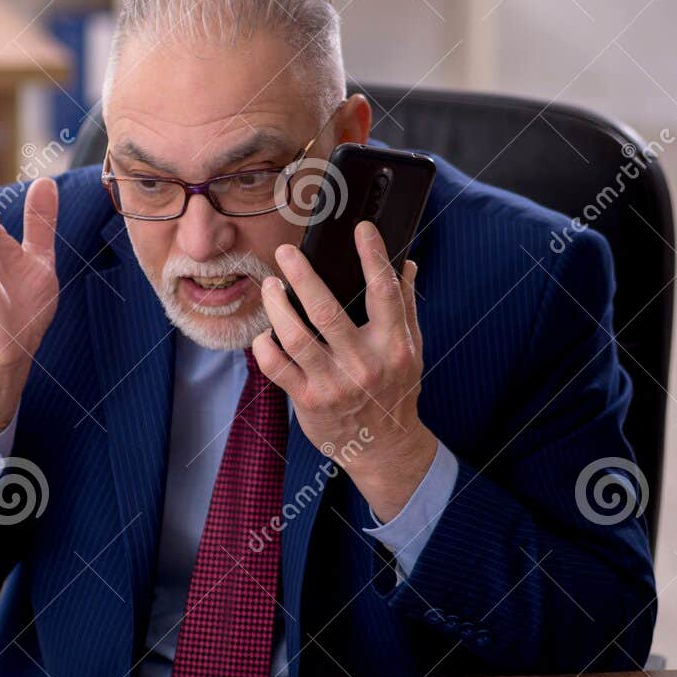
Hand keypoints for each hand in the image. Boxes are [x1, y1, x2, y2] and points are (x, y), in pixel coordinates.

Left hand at [251, 220, 436, 522]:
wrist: (384, 448)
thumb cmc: (396, 391)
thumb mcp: (411, 350)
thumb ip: (405, 306)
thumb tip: (407, 263)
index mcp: (395, 346)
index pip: (384, 292)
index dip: (373, 256)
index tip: (361, 229)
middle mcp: (365, 364)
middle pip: (326, 310)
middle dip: (302, 275)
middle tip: (285, 252)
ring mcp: (334, 384)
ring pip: (295, 336)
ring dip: (277, 305)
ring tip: (271, 285)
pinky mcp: (308, 400)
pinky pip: (276, 366)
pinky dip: (265, 345)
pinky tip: (265, 331)